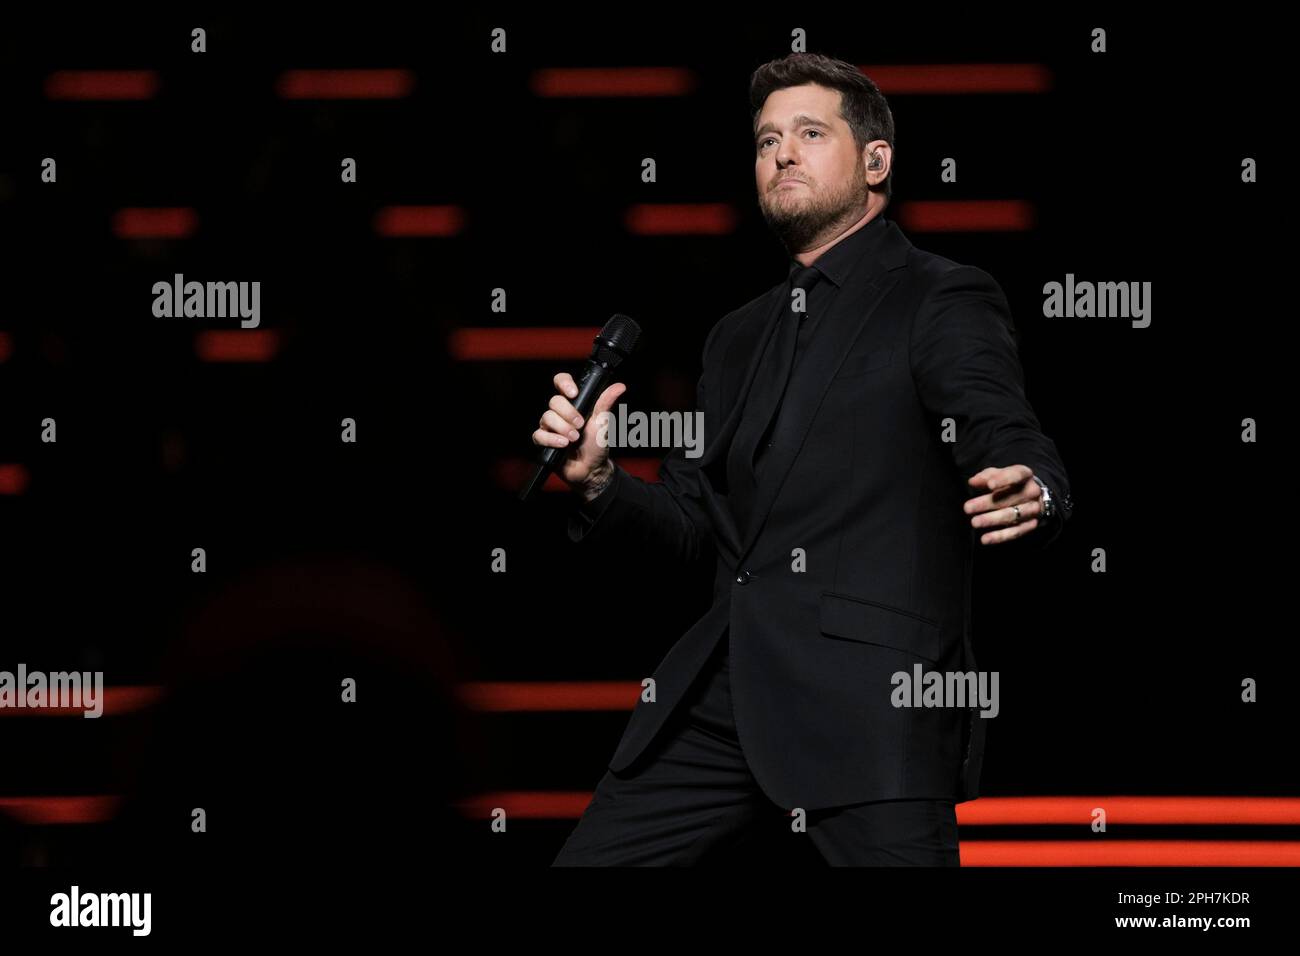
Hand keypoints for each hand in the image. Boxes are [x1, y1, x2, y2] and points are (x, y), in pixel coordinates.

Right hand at [531, 371, 626, 494]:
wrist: (592, 468)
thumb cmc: (596, 444)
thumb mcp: (603, 422)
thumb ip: (606, 403)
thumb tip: (619, 386)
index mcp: (573, 403)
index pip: (561, 382)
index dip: (564, 383)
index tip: (573, 393)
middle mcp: (560, 413)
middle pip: (554, 401)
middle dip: (568, 413)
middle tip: (580, 425)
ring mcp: (550, 426)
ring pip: (546, 417)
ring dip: (563, 428)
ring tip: (574, 438)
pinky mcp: (544, 441)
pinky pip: (539, 435)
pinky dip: (552, 439)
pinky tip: (563, 444)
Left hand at [963, 465, 1042, 544]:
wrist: (1033, 497)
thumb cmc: (1010, 483)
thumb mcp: (999, 474)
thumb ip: (986, 476)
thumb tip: (973, 481)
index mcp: (1025, 475)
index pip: (1016, 475)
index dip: (1003, 480)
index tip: (989, 485)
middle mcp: (1032, 492)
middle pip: (1009, 498)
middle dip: (986, 503)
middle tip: (967, 508)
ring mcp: (1033, 509)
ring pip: (1012, 516)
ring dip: (992, 520)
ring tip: (975, 522)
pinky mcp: (1031, 525)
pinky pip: (1015, 532)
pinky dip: (999, 536)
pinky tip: (985, 538)